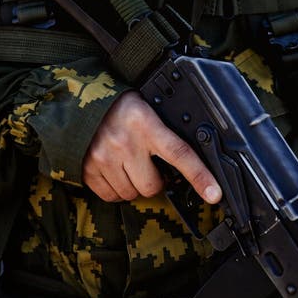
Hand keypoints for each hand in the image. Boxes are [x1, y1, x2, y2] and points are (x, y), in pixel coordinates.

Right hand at [83, 90, 222, 204]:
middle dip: (154, 180)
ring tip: (128, 163)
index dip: (199, 176)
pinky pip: (111, 196)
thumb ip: (165, 133)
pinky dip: (116, 189)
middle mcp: (125, 142)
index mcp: (146, 123)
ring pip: (131, 194)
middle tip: (149, 164)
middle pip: (152, 186)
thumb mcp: (147, 110)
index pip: (180, 153)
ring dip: (134, 185)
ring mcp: (104, 158)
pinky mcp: (88, 169)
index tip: (214, 194)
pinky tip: (114, 170)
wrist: (83, 101)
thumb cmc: (122, 106)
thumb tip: (192, 161)